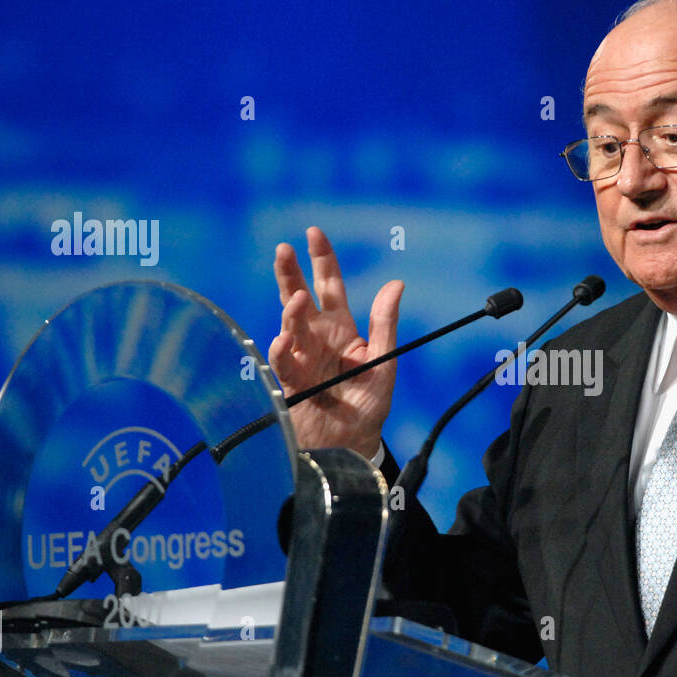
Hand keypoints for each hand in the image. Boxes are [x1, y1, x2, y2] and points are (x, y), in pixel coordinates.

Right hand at [267, 227, 403, 457]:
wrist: (353, 443)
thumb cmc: (369, 404)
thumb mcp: (384, 361)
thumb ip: (386, 324)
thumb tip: (396, 284)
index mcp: (341, 328)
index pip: (329, 286)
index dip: (322, 260)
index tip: (314, 233)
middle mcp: (317, 338)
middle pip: (299, 296)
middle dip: (289, 273)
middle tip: (283, 249)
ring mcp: (301, 357)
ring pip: (289, 324)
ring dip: (291, 311)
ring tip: (296, 299)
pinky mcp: (291, 380)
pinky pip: (281, 360)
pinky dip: (280, 349)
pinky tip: (283, 339)